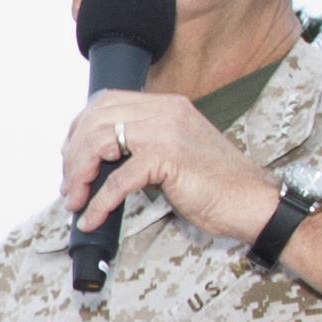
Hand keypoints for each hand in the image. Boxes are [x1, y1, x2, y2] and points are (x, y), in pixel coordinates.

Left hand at [59, 87, 271, 241]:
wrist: (252, 201)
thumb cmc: (217, 185)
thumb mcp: (175, 153)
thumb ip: (143, 146)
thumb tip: (100, 161)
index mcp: (166, 106)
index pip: (106, 102)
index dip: (79, 129)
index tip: (70, 158)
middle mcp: (165, 111)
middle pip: (96, 120)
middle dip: (73, 155)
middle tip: (69, 186)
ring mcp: (166, 132)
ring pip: (100, 143)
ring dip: (80, 176)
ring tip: (75, 201)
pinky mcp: (167, 159)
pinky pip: (117, 180)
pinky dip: (99, 203)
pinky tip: (92, 218)